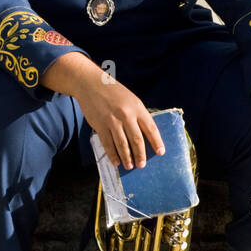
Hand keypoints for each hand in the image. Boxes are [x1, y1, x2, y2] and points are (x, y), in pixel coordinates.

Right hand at [43, 52, 163, 169]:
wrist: (90, 84)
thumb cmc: (113, 92)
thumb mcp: (130, 99)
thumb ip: (137, 115)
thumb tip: (143, 134)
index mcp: (137, 108)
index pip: (150, 128)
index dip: (156, 142)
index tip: (160, 152)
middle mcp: (126, 115)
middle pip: (136, 139)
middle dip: (140, 155)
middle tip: (142, 165)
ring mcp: (112, 121)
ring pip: (122, 144)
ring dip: (127, 157)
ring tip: (130, 166)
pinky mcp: (100, 125)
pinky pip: (108, 144)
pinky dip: (112, 154)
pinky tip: (116, 161)